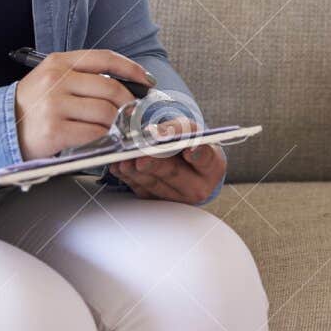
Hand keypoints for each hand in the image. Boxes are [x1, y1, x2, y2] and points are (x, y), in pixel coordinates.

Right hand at [12, 49, 154, 160]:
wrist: (0, 130)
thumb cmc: (33, 107)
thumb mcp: (53, 81)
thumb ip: (83, 79)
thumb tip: (127, 87)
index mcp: (58, 62)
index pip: (105, 58)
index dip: (132, 69)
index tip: (147, 81)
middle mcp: (56, 79)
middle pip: (111, 89)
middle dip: (129, 105)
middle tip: (133, 115)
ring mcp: (54, 104)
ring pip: (106, 113)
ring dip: (116, 124)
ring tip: (115, 130)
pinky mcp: (54, 130)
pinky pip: (94, 133)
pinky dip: (105, 139)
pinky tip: (103, 141)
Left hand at [109, 118, 225, 205]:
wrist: (183, 159)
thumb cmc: (188, 142)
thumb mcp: (188, 129)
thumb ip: (175, 128)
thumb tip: (154, 133)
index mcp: (212, 165)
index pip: (207, 159)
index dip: (198, 154)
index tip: (189, 150)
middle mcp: (198, 185)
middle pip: (175, 174)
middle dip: (156, 165)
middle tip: (142, 158)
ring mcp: (176, 197)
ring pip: (154, 184)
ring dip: (136, 171)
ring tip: (124, 160)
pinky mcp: (158, 201)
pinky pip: (140, 190)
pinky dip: (127, 176)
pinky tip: (119, 166)